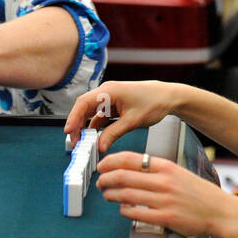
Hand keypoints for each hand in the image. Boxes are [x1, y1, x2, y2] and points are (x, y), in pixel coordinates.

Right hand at [64, 80, 180, 152]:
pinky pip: (100, 117)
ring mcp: (109, 99)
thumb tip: (99, 146)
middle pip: (84, 109)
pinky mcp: (114, 106)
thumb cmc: (153, 102)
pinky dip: (96, 128)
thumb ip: (113, 134)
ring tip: (83, 144)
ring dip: (86, 128)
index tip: (68, 132)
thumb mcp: (132, 121)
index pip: (83, 103)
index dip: (73, 118)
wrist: (168, 97)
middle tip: (74, 143)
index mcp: (109, 91)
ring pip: (91, 114)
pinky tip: (95, 139)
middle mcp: (106, 93)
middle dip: (77, 126)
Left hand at [96, 151, 226, 237]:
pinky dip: (124, 210)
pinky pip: (135, 213)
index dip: (110, 162)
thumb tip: (130, 170)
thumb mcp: (178, 173)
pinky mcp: (165, 218)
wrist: (219, 211)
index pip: (130, 159)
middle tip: (100, 183)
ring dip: (111, 195)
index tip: (102, 166)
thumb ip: (156, 170)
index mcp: (166, 167)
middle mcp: (164, 181)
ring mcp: (164, 200)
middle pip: (123, 177)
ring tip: (107, 195)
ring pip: (125, 195)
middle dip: (105, 180)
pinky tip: (123, 209)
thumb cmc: (199, 193)